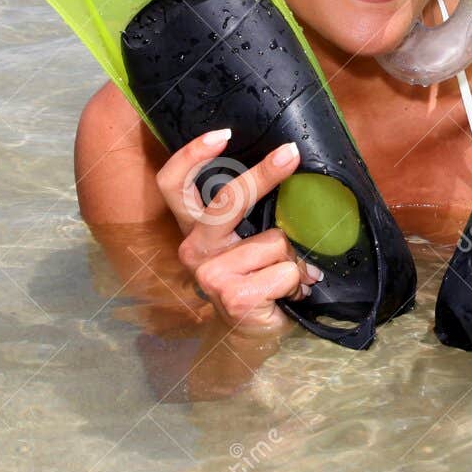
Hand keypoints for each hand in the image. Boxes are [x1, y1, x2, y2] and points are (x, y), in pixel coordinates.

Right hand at [154, 129, 322, 331]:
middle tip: (290, 153)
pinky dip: (298, 280)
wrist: (252, 337)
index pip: (173, 184)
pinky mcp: (234, 295)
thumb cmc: (255, 281)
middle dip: (262, 175)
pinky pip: (286, 270)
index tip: (222, 134)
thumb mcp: (246, 242)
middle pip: (226, 201)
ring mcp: (211, 274)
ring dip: (293, 257)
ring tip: (291, 275)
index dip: (191, 155)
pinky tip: (292, 293)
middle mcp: (194, 248)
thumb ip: (254, 214)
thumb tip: (287, 171)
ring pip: (274, 240)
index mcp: (195, 229)